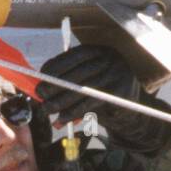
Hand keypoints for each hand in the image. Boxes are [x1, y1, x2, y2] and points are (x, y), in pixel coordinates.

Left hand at [36, 44, 170, 154]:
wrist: (131, 112)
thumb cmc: (102, 95)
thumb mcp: (87, 82)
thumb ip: (68, 80)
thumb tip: (41, 87)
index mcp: (99, 50)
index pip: (73, 56)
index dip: (55, 67)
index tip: (40, 79)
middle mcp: (110, 58)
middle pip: (76, 73)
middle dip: (54, 86)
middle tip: (40, 98)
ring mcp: (117, 74)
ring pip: (82, 89)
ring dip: (61, 102)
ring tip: (48, 111)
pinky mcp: (121, 92)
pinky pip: (91, 103)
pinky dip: (73, 112)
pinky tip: (62, 119)